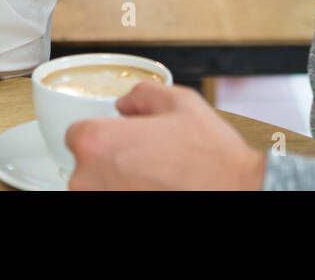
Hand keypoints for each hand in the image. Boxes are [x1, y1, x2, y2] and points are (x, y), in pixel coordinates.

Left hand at [65, 82, 267, 189]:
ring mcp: (102, 204)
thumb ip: (141, 94)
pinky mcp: (115, 220)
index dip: (105, 134)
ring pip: (100, 189)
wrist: (236, 193)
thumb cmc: (209, 157)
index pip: (78, 135)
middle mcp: (88, 179)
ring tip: (157, 178)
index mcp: (95, 142)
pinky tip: (159, 189)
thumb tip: (125, 104)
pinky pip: (115, 200)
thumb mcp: (179, 102)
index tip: (125, 139)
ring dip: (120, 183)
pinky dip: (131, 195)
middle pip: (87, 165)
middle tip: (148, 159)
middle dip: (112, 161)